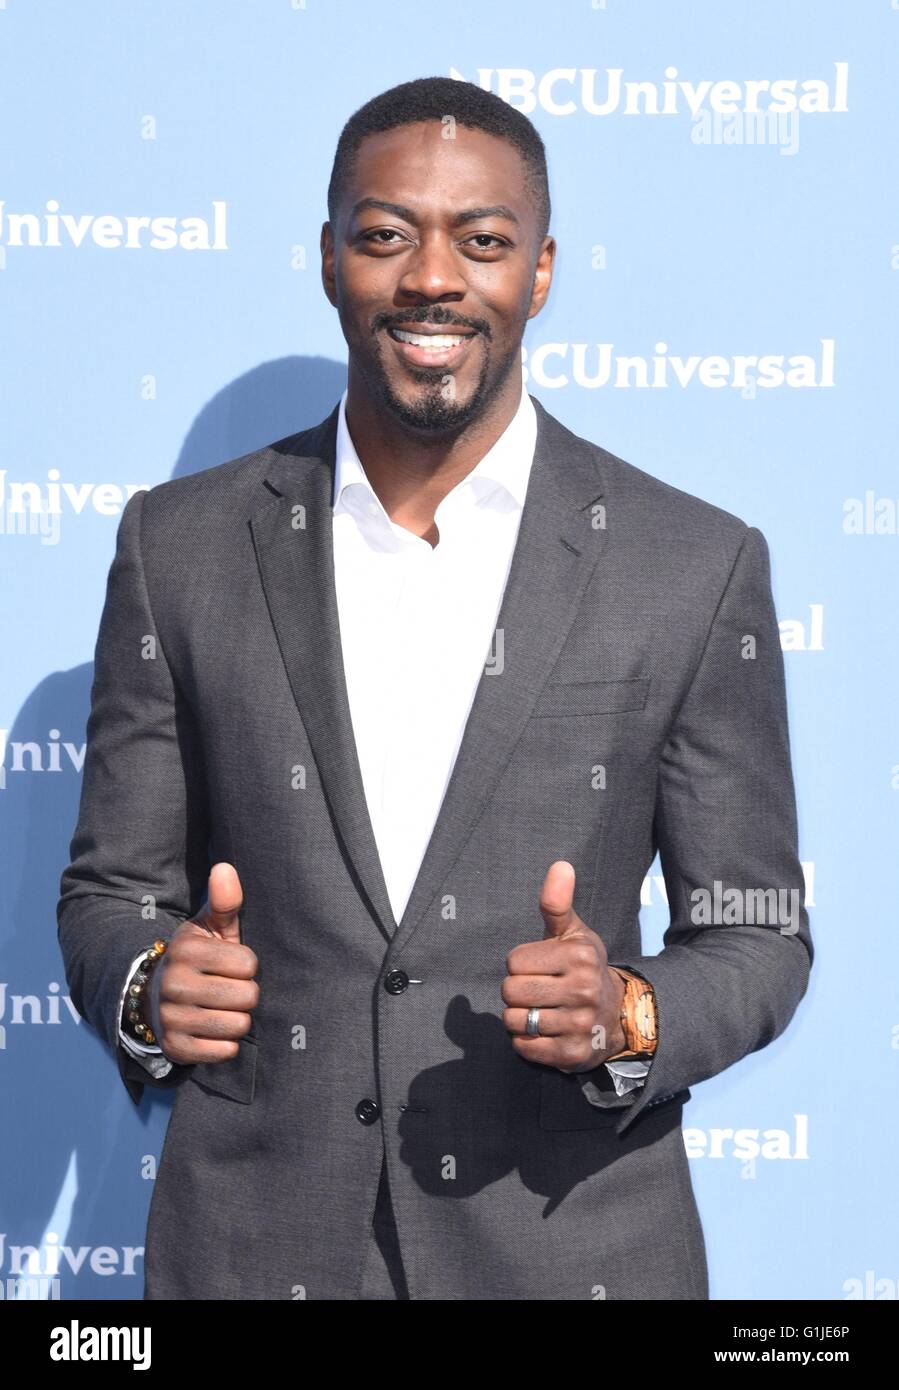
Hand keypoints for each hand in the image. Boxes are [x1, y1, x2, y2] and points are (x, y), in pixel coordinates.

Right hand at [153, 862, 258, 1065]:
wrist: (157, 996)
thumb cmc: (200, 958)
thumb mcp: (211, 927)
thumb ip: (224, 901)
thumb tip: (225, 867)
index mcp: (186, 950)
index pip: (248, 964)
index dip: (248, 966)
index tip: (234, 965)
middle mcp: (174, 983)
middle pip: (246, 996)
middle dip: (247, 994)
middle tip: (232, 989)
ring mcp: (171, 1018)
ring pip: (237, 1025)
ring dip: (239, 1020)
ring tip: (226, 1008)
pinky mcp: (174, 1047)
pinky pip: (223, 1052)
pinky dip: (227, 1044)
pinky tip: (216, 1031)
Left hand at [501, 860, 626, 1073]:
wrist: (618, 1016)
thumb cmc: (583, 968)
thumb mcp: (573, 934)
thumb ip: (557, 903)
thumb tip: (560, 865)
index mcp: (580, 956)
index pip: (514, 962)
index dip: (520, 965)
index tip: (540, 968)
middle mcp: (583, 990)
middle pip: (510, 991)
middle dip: (516, 992)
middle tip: (539, 991)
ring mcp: (579, 1024)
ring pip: (514, 1021)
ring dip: (520, 1018)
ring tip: (542, 1011)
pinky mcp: (572, 1054)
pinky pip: (524, 1047)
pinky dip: (526, 1041)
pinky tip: (545, 1031)